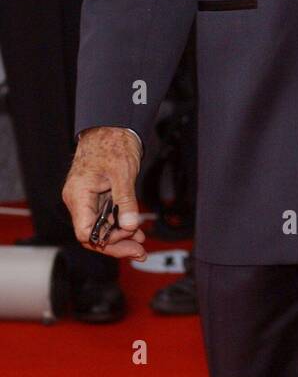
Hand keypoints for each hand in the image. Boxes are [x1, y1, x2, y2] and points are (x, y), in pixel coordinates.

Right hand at [62, 127, 146, 261]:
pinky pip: (106, 216)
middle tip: (139, 251)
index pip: (86, 233)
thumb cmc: (111, 142)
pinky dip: (120, 224)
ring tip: (140, 245)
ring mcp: (88, 199)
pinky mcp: (97, 195)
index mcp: (78, 196)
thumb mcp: (122, 173)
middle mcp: (79, 200)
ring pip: (101, 227)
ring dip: (121, 236)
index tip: (129, 238)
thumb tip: (130, 226)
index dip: (107, 241)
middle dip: (117, 244)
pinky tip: (135, 231)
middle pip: (94, 235)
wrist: (111, 125)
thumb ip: (126, 201)